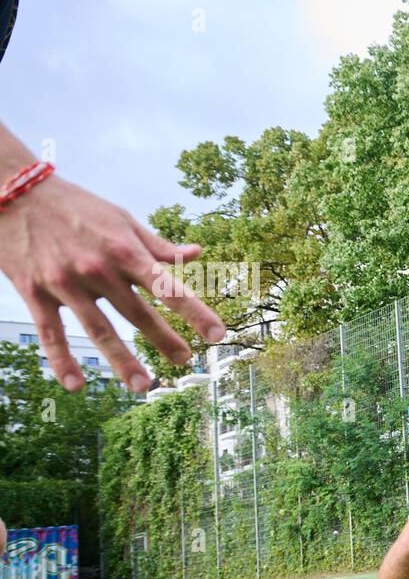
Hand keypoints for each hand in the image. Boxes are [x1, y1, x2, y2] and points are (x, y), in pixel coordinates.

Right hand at [0, 175, 226, 392]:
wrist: (13, 192)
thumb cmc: (75, 206)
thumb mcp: (120, 219)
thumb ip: (157, 244)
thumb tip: (196, 254)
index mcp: (124, 250)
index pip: (168, 287)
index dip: (196, 313)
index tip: (219, 335)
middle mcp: (98, 270)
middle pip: (138, 314)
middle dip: (165, 340)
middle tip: (185, 361)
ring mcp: (66, 283)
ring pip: (99, 330)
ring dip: (122, 361)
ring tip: (143, 385)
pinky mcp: (35, 292)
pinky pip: (51, 333)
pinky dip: (63, 361)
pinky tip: (77, 386)